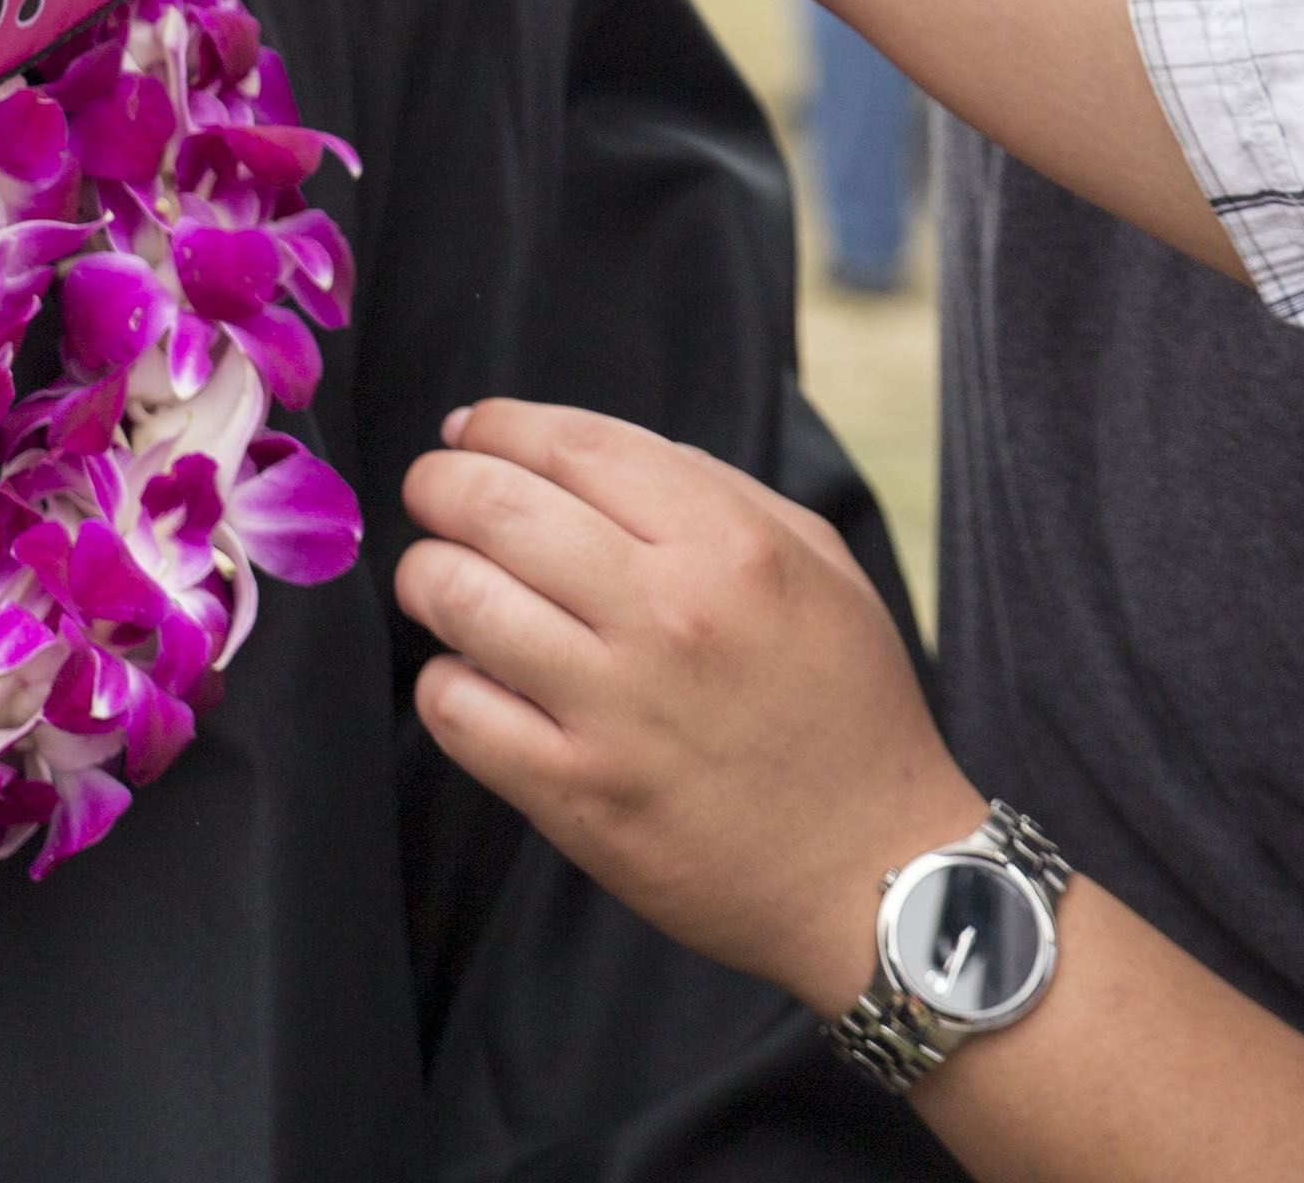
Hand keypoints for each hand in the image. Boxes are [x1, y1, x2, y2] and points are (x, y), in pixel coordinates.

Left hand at [399, 399, 975, 1018]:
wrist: (877, 876)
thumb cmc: (850, 714)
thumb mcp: (822, 569)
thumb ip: (720, 492)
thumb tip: (599, 454)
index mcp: (730, 544)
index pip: (574, 444)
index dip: (501, 426)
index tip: (471, 433)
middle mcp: (667, 613)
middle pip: (495, 506)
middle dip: (438, 484)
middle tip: (430, 493)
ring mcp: (616, 708)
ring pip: (458, 598)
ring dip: (426, 575)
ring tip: (436, 579)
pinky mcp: (577, 793)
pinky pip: (457, 709)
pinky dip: (442, 680)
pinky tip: (468, 675)